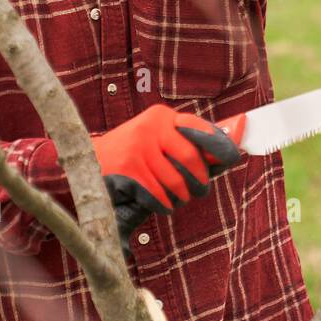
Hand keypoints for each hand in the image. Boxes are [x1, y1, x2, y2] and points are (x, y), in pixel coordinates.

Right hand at [97, 104, 242, 214]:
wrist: (87, 161)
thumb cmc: (132, 154)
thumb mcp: (157, 139)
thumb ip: (187, 143)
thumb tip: (231, 149)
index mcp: (161, 116)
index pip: (198, 129)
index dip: (219, 145)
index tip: (233, 156)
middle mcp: (151, 126)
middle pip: (191, 159)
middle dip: (200, 181)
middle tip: (199, 191)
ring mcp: (138, 146)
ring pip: (175, 181)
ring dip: (181, 196)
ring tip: (179, 199)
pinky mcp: (128, 168)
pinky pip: (158, 194)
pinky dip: (164, 204)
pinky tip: (163, 204)